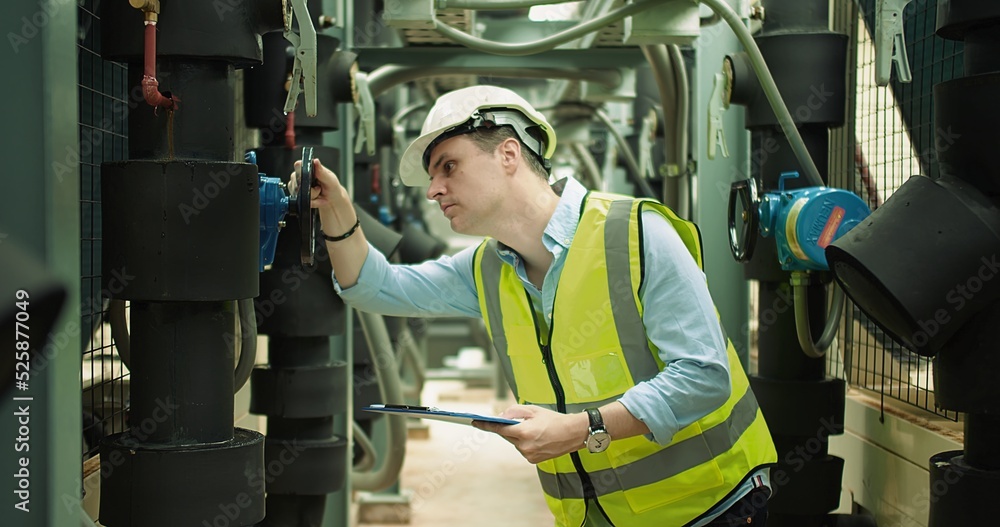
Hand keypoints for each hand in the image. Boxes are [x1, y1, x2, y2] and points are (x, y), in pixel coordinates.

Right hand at [289, 158, 355, 229]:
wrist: (333, 200)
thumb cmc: (332, 187)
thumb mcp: (330, 179)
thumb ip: (322, 171)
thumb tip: (316, 161)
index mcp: (309, 167)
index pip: (298, 165)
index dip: (301, 170)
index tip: (309, 177)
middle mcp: (300, 175)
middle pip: (298, 181)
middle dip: (310, 188)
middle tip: (319, 187)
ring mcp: (297, 185)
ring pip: (299, 192)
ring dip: (312, 195)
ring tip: (318, 192)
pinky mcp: (297, 195)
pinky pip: (302, 200)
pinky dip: (311, 201)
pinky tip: (315, 198)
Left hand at [473, 405, 587, 463]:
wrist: (573, 434)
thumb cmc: (554, 419)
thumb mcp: (533, 410)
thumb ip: (514, 412)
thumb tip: (500, 416)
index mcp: (524, 432)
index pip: (499, 428)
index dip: (485, 425)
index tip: (474, 421)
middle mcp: (525, 446)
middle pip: (507, 436)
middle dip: (507, 428)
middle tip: (512, 421)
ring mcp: (529, 455)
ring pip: (514, 443)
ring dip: (517, 436)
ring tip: (531, 429)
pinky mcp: (533, 460)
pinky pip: (522, 449)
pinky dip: (524, 443)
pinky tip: (535, 437)